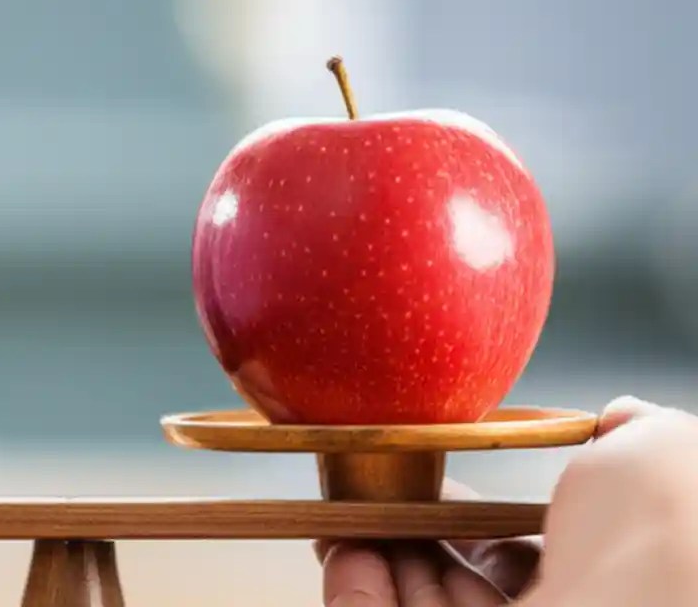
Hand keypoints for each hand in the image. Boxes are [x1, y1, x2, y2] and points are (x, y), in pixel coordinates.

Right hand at [318, 396, 697, 605]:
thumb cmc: (659, 539)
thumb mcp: (666, 454)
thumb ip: (637, 431)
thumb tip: (619, 416)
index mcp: (608, 585)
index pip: (523, 555)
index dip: (473, 517)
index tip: (430, 479)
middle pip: (457, 583)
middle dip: (406, 532)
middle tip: (369, 488)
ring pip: (413, 603)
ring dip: (370, 551)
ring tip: (343, 505)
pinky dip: (351, 589)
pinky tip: (340, 544)